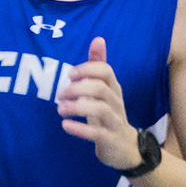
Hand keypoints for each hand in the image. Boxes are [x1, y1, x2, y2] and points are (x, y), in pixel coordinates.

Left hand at [57, 36, 141, 169]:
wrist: (125, 148)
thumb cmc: (109, 114)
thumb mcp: (105, 89)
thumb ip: (98, 66)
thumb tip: (98, 39)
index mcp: (114, 89)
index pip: (106, 71)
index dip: (87, 69)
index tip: (70, 75)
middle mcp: (116, 103)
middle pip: (100, 88)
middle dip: (76, 89)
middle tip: (60, 95)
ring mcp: (114, 121)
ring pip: (100, 108)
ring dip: (76, 107)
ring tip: (60, 109)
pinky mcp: (109, 139)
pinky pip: (96, 132)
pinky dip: (79, 128)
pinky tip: (65, 125)